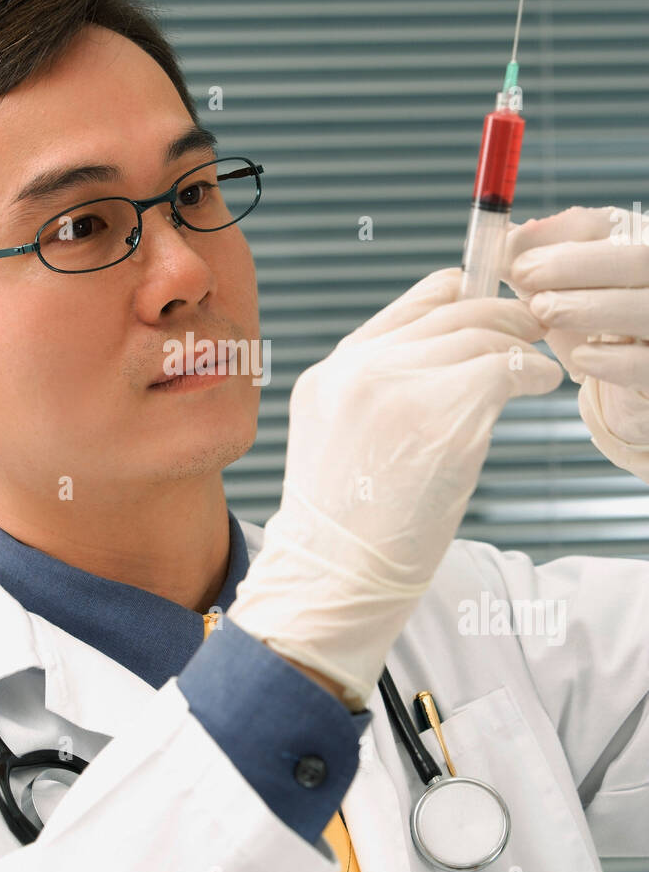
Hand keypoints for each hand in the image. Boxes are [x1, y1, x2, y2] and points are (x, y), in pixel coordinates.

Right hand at [227, 267, 562, 709]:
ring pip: (479, 335)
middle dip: (499, 313)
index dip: (456, 292)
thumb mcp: (341, 440)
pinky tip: (541, 384)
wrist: (332, 579)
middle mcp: (358, 371)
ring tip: (538, 364)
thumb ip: (379, 391)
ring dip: (520, 345)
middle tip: (529, 325)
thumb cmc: (347, 528)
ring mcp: (396, 389)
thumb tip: (454, 358)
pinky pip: (503, 370)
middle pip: (448, 312)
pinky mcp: (440, 418)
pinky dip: (533, 371)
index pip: (406, 307)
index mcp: (330, 374)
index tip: (485, 297)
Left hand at [504, 205, 648, 483]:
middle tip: (524, 277)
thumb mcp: (564, 292)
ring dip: (590, 306)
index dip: (565, 232)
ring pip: (647, 306)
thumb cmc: (593, 331)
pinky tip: (580, 358)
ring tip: (544, 311)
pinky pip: (648, 363)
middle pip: (639, 256)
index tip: (517, 254)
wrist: (628, 395)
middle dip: (575, 263)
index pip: (616, 224)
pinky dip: (614, 359)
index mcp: (642, 247)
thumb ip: (535, 261)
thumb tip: (502, 239)